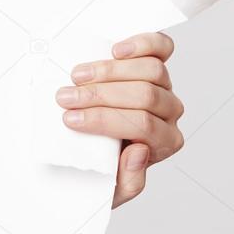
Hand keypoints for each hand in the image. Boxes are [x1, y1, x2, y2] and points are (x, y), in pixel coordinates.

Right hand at [56, 31, 184, 208]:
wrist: (97, 154)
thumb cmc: (105, 169)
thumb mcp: (113, 190)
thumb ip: (129, 181)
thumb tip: (139, 151)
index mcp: (165, 143)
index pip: (144, 127)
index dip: (106, 120)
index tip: (70, 120)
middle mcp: (169, 114)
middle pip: (145, 95)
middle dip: (100, 95)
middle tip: (65, 98)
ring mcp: (164, 87)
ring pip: (151, 70)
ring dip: (109, 70)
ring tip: (76, 76)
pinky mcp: (155, 65)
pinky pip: (160, 48)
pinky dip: (142, 44)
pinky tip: (116, 49)